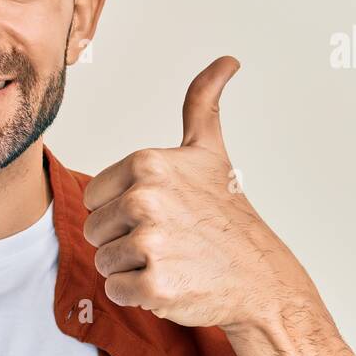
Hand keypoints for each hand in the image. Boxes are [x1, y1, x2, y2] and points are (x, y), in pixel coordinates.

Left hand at [82, 56, 315, 332]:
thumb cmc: (227, 217)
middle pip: (95, 229)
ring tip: (173, 259)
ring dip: (131, 268)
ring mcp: (150, 243)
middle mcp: (145, 199)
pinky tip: (173, 283)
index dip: (122, 210)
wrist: (260, 278)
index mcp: (146, 163)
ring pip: (103, 261)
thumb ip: (203, 103)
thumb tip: (226, 60)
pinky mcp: (154, 285)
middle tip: (169, 240)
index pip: (95, 196)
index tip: (163, 212)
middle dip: (124, 240)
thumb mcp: (210, 152)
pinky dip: (139, 294)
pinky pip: (116, 290)